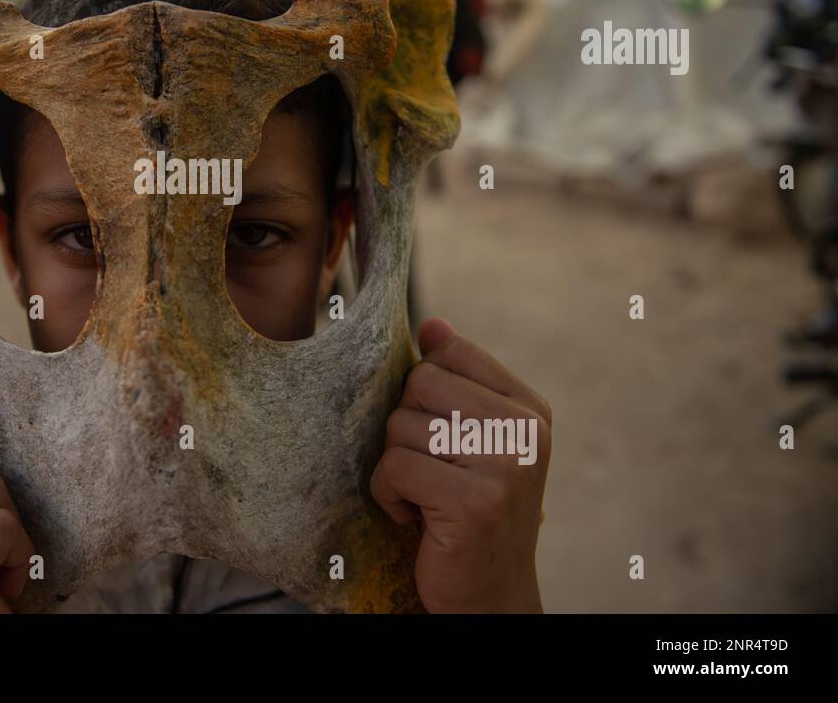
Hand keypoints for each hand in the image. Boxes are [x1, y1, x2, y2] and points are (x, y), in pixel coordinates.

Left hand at [370, 318, 550, 612]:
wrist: (490, 596)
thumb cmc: (472, 512)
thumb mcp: (474, 441)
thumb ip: (457, 382)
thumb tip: (433, 323)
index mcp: (530, 409)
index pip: (451, 351)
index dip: (424, 392)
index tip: (441, 433)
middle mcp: (526, 431)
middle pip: (419, 383)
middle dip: (406, 429)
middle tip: (430, 470)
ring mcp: (505, 465)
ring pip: (401, 426)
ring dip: (397, 467)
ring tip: (426, 497)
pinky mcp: (475, 501)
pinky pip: (394, 466)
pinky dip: (389, 495)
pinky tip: (415, 518)